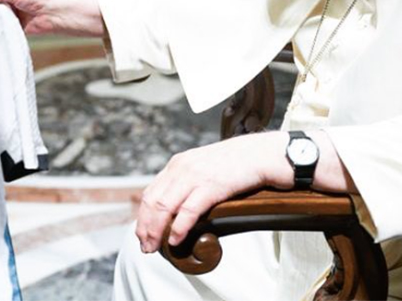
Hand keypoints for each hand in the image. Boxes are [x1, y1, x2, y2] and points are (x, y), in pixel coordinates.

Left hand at [135, 132, 286, 252]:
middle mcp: (181, 168)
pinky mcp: (210, 186)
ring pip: (165, 206)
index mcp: (177, 164)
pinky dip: (179, 227)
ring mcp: (194, 176)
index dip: (142, 216)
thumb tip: (175, 208)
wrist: (259, 154)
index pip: (150, 193)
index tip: (142, 234)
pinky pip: (188, 210)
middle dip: (145, 227)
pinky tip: (175, 239)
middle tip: (146, 246)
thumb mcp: (202, 166)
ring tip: (156, 246)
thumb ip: (186, 181)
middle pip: (152, 201)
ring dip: (156, 230)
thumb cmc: (234, 164)